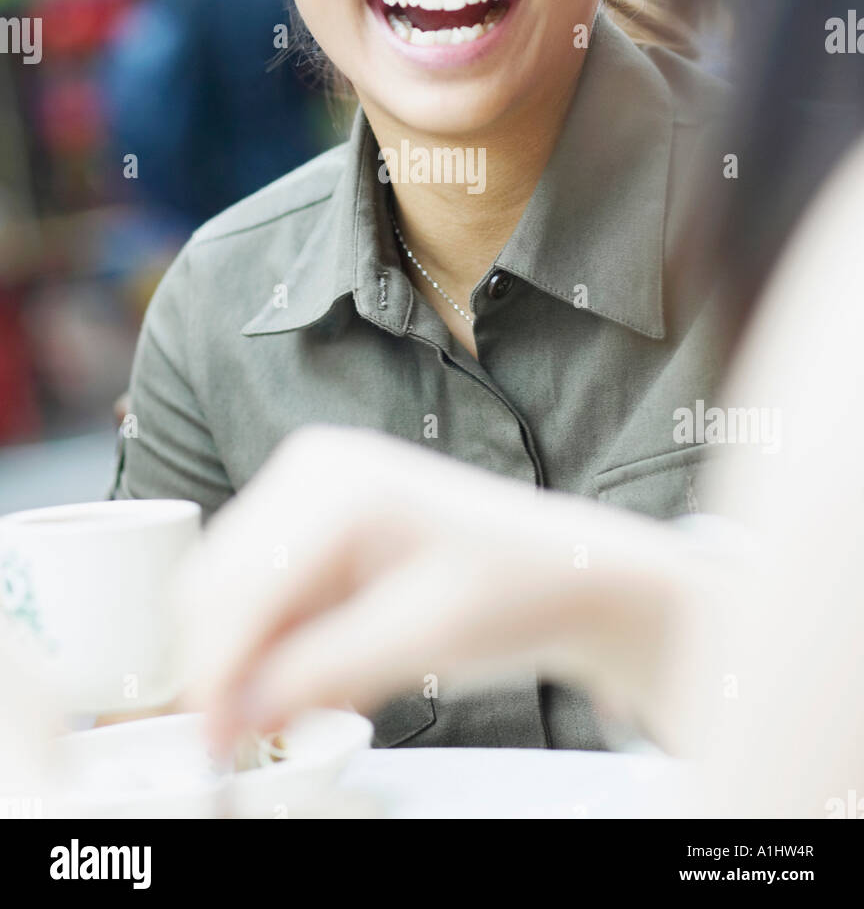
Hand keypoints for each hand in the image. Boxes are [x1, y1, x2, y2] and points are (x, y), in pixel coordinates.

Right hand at [174, 426, 693, 753]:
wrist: (565, 572)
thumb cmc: (516, 588)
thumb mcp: (421, 641)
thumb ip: (320, 674)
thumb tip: (237, 714)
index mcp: (339, 483)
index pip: (239, 587)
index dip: (216, 673)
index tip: (212, 745)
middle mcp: (312, 468)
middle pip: (218, 583)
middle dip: (224, 666)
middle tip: (244, 742)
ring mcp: (309, 486)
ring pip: (228, 588)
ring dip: (246, 656)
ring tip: (300, 707)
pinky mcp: (312, 515)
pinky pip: (259, 587)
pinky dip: (271, 640)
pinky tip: (313, 674)